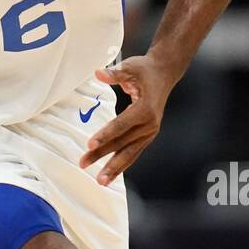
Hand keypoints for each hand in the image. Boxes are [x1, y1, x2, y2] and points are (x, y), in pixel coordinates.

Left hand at [81, 54, 176, 185]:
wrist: (164, 74)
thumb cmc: (145, 70)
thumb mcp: (131, 67)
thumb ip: (114, 73)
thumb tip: (98, 73)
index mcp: (146, 109)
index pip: (121, 125)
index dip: (105, 134)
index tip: (89, 144)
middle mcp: (150, 124)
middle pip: (122, 142)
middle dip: (102, 155)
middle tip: (83, 163)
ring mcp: (150, 132)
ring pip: (129, 153)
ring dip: (113, 167)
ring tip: (99, 181)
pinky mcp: (147, 136)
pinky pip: (133, 153)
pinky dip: (122, 164)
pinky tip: (110, 175)